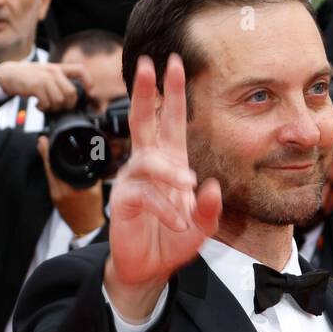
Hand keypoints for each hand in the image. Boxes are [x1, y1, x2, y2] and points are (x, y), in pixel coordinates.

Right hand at [0, 60, 86, 111]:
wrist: (9, 74)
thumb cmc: (29, 77)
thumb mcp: (46, 74)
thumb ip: (59, 82)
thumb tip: (72, 99)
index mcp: (58, 68)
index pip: (80, 70)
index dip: (89, 82)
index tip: (89, 93)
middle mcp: (53, 71)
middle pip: (71, 93)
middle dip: (67, 105)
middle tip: (58, 107)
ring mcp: (45, 78)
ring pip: (60, 100)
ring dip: (53, 108)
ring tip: (46, 105)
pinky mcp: (36, 86)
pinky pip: (47, 103)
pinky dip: (43, 108)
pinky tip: (38, 105)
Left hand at [36, 134, 104, 236]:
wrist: (87, 227)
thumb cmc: (93, 210)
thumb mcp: (96, 188)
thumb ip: (92, 172)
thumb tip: (90, 156)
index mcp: (72, 188)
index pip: (56, 165)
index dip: (49, 152)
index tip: (44, 141)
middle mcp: (61, 192)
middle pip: (49, 168)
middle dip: (45, 154)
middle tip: (42, 142)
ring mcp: (56, 196)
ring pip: (48, 174)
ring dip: (47, 162)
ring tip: (44, 149)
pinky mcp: (54, 198)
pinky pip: (50, 181)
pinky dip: (50, 171)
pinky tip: (51, 165)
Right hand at [105, 52, 221, 320]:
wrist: (149, 270)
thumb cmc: (172, 241)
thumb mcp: (201, 226)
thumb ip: (209, 208)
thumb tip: (210, 186)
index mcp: (168, 162)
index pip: (169, 120)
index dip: (171, 92)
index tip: (173, 61)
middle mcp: (147, 165)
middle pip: (143, 120)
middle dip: (146, 92)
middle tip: (148, 64)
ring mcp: (132, 181)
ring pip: (150, 163)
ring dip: (171, 176)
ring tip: (188, 192)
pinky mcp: (122, 201)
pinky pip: (145, 195)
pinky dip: (166, 208)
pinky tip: (178, 221)